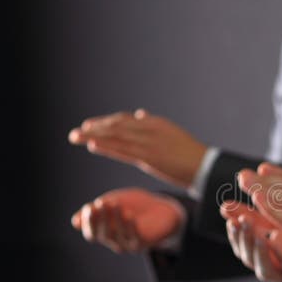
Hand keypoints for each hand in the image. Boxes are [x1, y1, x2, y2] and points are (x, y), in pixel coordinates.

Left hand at [68, 109, 207, 187]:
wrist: (205, 167)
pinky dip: (106, 147)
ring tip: (76, 137)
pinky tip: (91, 146)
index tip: (90, 126)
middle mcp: (150, 129)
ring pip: (116, 136)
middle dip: (94, 128)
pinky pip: (123, 151)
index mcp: (155, 123)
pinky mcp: (149, 157)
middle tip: (76, 132)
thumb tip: (139, 114)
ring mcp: (149, 143)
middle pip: (116, 125)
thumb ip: (153, 124)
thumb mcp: (172, 133)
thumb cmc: (190, 154)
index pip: (124, 120)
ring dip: (93, 136)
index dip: (105, 122)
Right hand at [71, 188, 183, 253]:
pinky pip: (133, 239)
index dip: (88, 221)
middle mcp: (115, 242)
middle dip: (100, 219)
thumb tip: (75, 222)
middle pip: (102, 236)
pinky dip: (130, 227)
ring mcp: (128, 245)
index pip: (91, 234)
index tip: (90, 206)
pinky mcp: (143, 244)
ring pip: (116, 237)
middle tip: (101, 203)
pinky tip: (129, 215)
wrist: (161, 208)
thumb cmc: (134, 204)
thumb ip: (97, 211)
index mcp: (105, 232)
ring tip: (115, 204)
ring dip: (114, 220)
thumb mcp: (113, 203)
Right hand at [220, 201, 281, 281]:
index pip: (247, 233)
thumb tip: (262, 167)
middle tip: (234, 220)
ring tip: (250, 228)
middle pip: (249, 253)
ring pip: (263, 268)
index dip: (235, 220)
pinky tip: (274, 237)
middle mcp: (279, 260)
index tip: (225, 206)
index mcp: (274, 242)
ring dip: (254, 248)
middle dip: (240, 236)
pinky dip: (280, 255)